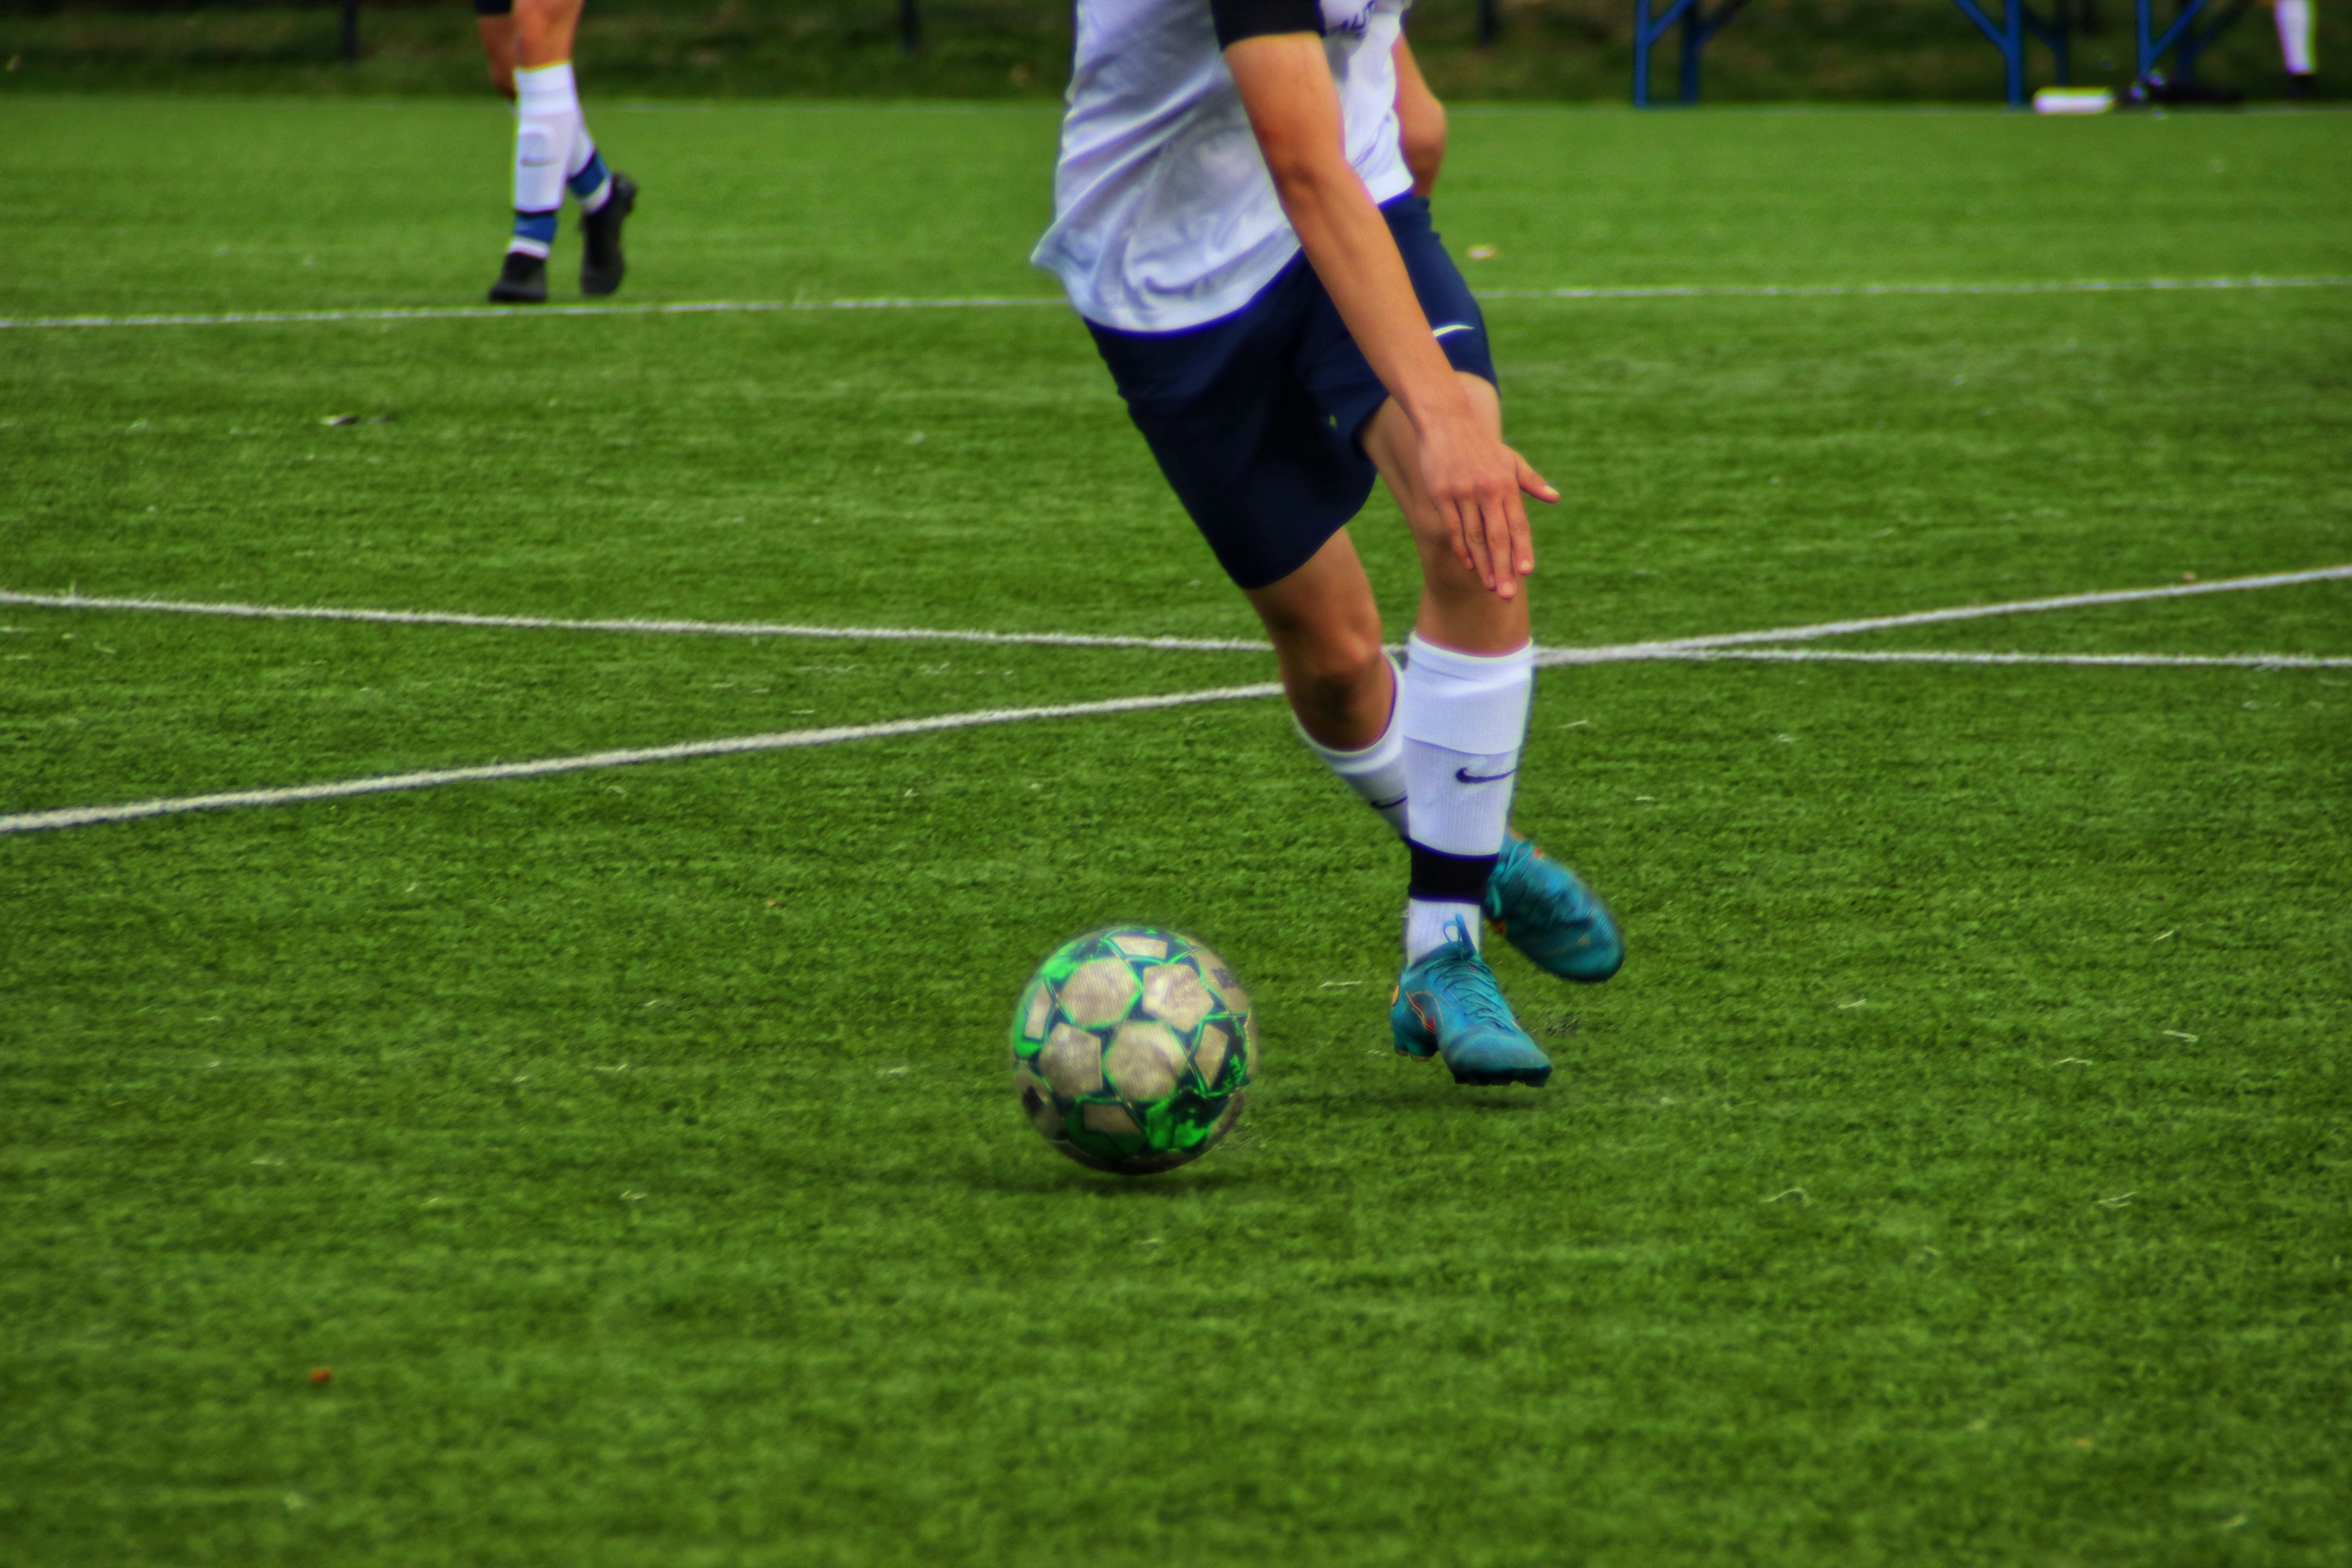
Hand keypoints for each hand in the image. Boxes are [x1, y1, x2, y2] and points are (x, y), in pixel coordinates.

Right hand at [1413, 402, 1558, 598]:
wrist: (1447, 421)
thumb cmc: (1482, 445)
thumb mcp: (1511, 459)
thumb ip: (1531, 481)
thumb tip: (1554, 498)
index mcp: (1506, 484)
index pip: (1518, 524)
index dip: (1522, 549)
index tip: (1526, 573)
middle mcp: (1487, 490)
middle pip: (1497, 537)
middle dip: (1503, 568)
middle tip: (1507, 595)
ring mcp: (1462, 493)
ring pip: (1474, 537)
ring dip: (1483, 565)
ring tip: (1490, 587)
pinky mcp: (1441, 494)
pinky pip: (1453, 528)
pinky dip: (1461, 548)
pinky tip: (1470, 565)